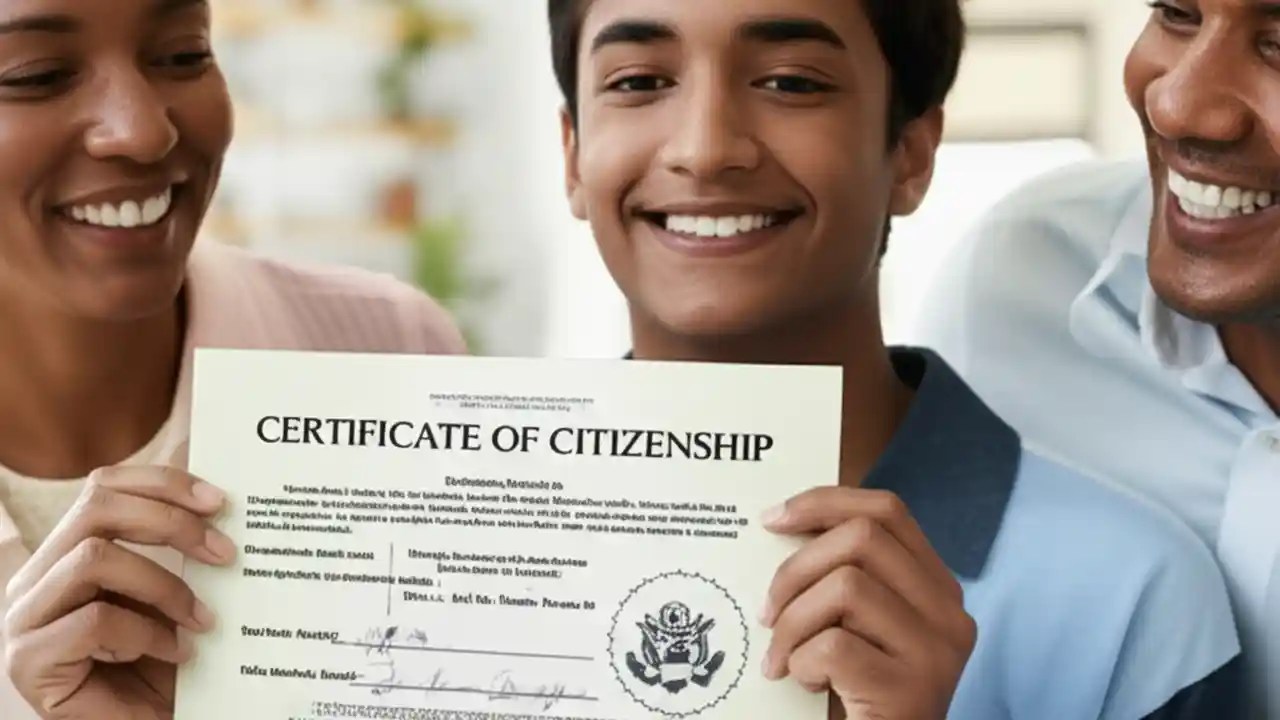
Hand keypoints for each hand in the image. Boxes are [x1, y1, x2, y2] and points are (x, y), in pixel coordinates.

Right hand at [3, 464, 233, 718]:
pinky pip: (95, 621)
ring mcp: (24, 619)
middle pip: (96, 508)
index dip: (162, 483)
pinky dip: (147, 634)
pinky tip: (176, 653)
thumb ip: (178, 547)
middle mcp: (34, 578)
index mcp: (62, 552)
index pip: (102, 486)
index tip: (220, 501)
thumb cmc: (158, 662)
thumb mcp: (169, 594)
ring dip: (164, 585)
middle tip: (226, 553)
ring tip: (204, 620)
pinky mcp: (29, 660)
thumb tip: (220, 496)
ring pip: (94, 558)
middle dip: (172, 523)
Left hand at [760, 487, 975, 719]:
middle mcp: (948, 612)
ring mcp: (936, 652)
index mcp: (937, 587)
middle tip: (766, 611)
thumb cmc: (858, 690)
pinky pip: (834, 646)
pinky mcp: (911, 691)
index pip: (888, 511)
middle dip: (796, 568)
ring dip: (792, 624)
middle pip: (863, 538)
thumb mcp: (859, 623)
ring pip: (845, 586)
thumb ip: (843, 576)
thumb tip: (781, 523)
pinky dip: (802, 663)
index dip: (824, 503)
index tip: (773, 518)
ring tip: (781, 659)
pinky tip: (807, 685)